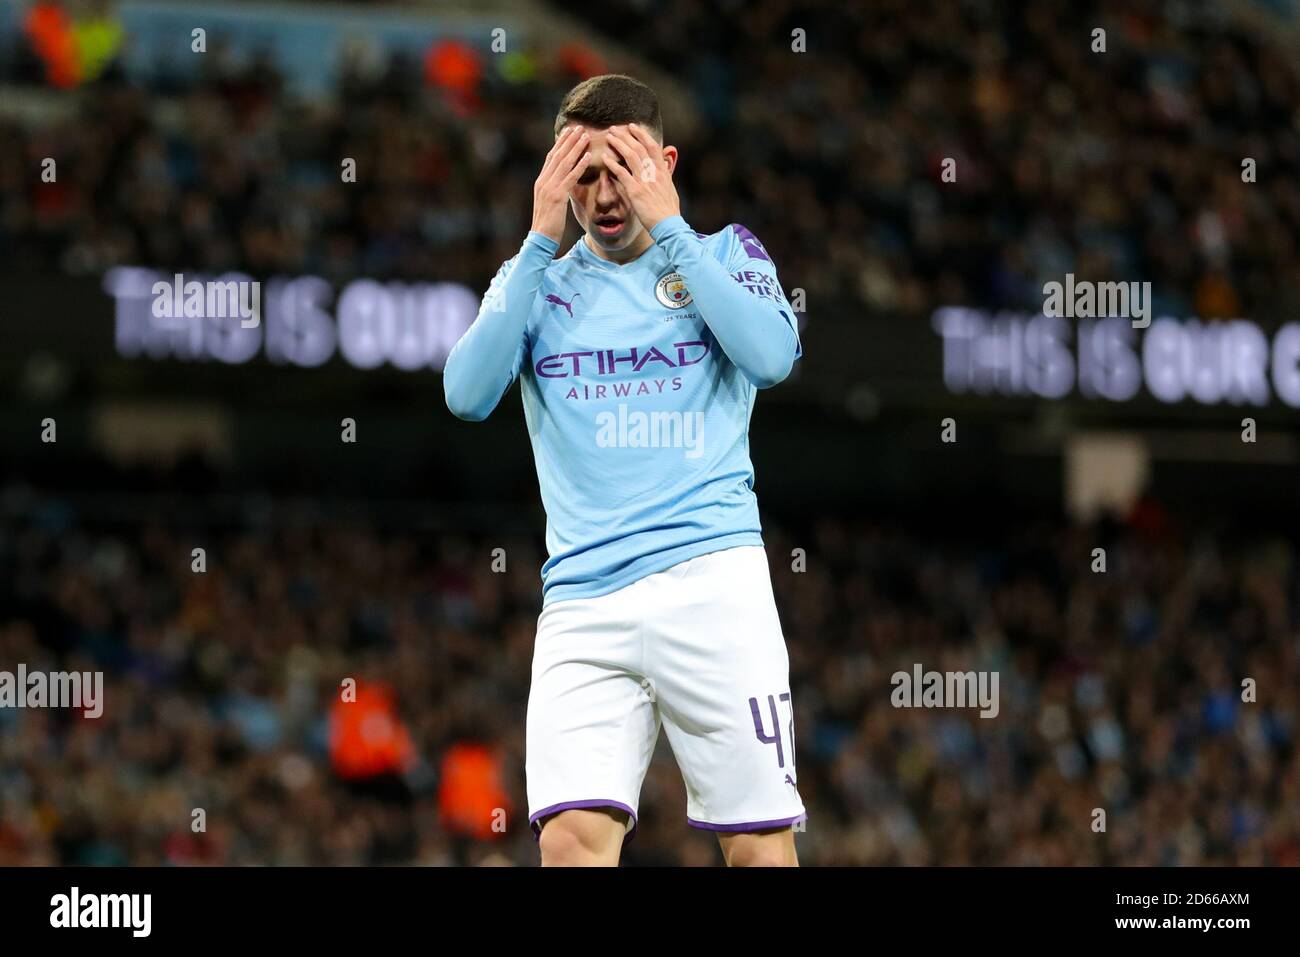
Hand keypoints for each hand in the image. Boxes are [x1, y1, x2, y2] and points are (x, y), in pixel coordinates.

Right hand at [531, 126, 590, 242]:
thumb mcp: (550, 203)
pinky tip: (588, 157)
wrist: (541, 238)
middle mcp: (544, 181)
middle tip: (579, 127)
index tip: (569, 132)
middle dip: (568, 140)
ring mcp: (550, 188)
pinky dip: (579, 166)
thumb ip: (554, 189)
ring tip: (586, 136)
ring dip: (576, 148)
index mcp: (541, 181)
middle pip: (557, 155)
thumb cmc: (548, 223)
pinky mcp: (558, 196)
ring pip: (564, 163)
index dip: (560, 143)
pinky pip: (570, 177)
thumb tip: (563, 182)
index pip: (551, 157)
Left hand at [603, 124, 679, 231]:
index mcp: (662, 171)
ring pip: (630, 155)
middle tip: (614, 128)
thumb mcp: (670, 187)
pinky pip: (622, 173)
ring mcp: (645, 180)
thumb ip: (666, 173)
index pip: (652, 146)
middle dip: (626, 135)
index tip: (633, 127)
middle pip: (639, 147)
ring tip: (609, 136)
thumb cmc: (668, 209)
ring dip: (618, 144)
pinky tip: (605, 158)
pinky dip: (613, 164)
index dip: (642, 134)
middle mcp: (654, 172)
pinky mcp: (636, 191)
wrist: (668, 224)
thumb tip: (666, 163)